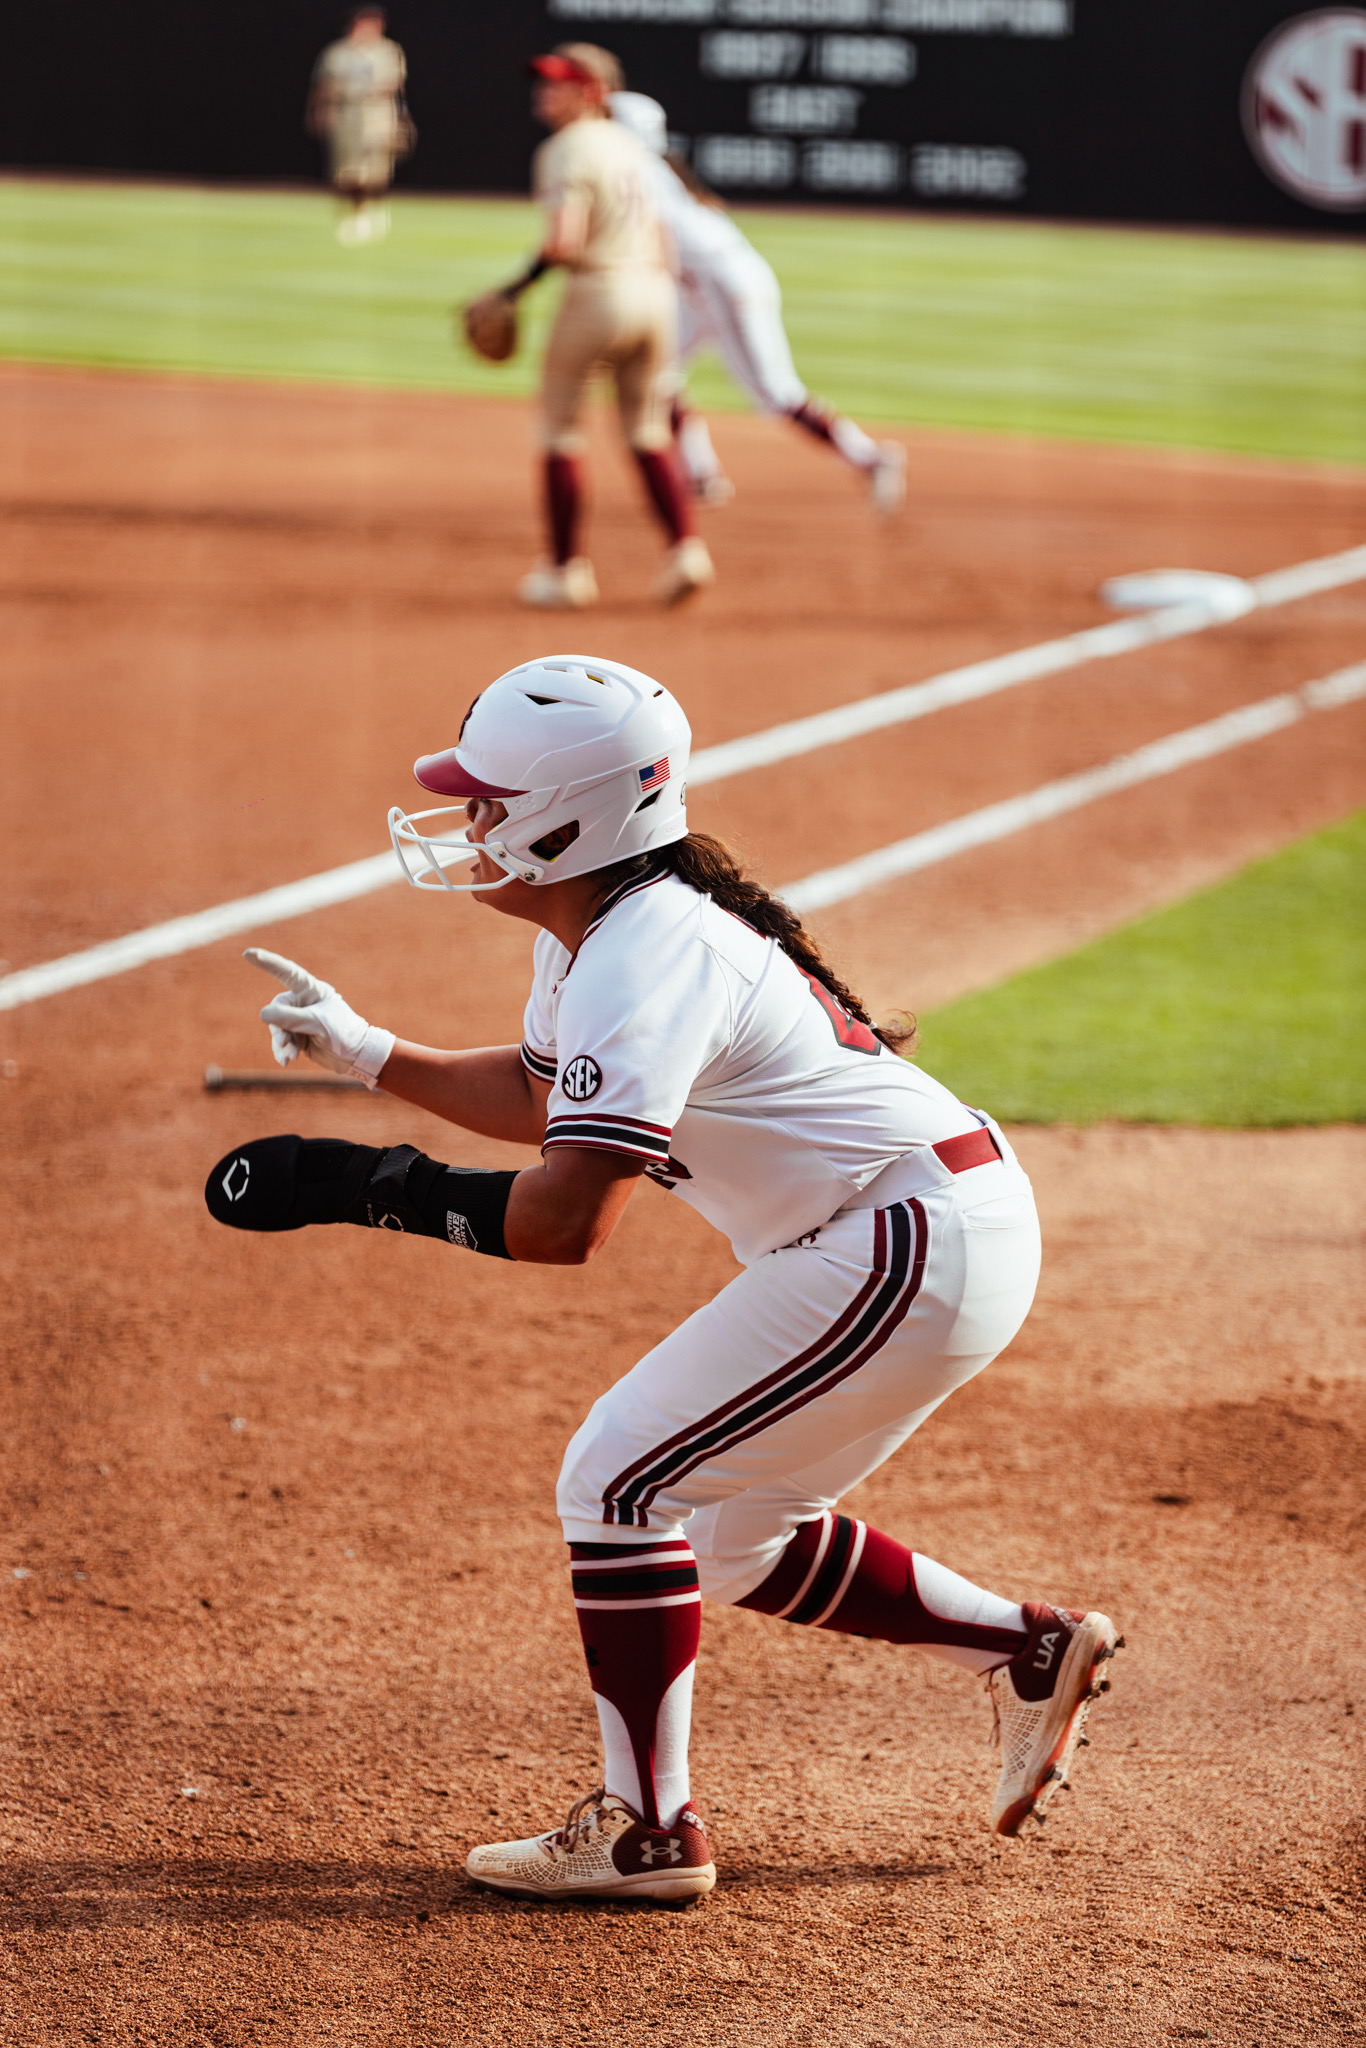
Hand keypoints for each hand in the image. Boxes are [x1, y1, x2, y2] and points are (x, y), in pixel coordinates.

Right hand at [243, 948, 394, 1087]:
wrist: (357, 1057)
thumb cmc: (344, 1033)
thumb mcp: (317, 1024)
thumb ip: (290, 1018)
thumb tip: (262, 1013)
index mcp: (312, 990)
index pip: (287, 972)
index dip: (268, 962)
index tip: (248, 954)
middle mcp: (303, 1002)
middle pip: (277, 1009)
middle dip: (279, 1028)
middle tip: (285, 1042)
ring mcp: (299, 1019)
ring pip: (277, 1028)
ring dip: (282, 1042)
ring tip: (292, 1055)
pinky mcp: (297, 1036)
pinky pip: (281, 1041)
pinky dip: (283, 1050)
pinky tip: (286, 1061)